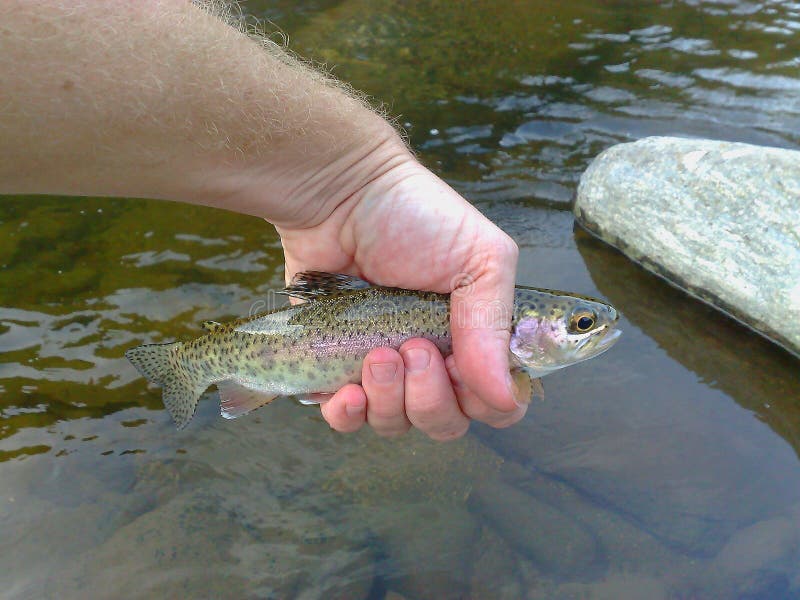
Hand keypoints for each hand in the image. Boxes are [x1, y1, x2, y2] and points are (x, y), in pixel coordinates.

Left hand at [276, 153, 526, 440]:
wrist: (340, 196)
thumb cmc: (417, 217)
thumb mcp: (481, 260)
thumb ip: (494, 329)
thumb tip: (508, 399)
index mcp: (476, 337)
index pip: (496, 403)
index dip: (484, 401)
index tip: (460, 366)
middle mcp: (434, 359)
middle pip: (445, 422)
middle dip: (430, 396)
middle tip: (412, 347)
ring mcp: (385, 367)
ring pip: (397, 424)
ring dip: (390, 399)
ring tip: (377, 352)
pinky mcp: (337, 366)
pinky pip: (347, 419)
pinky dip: (348, 415)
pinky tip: (347, 391)